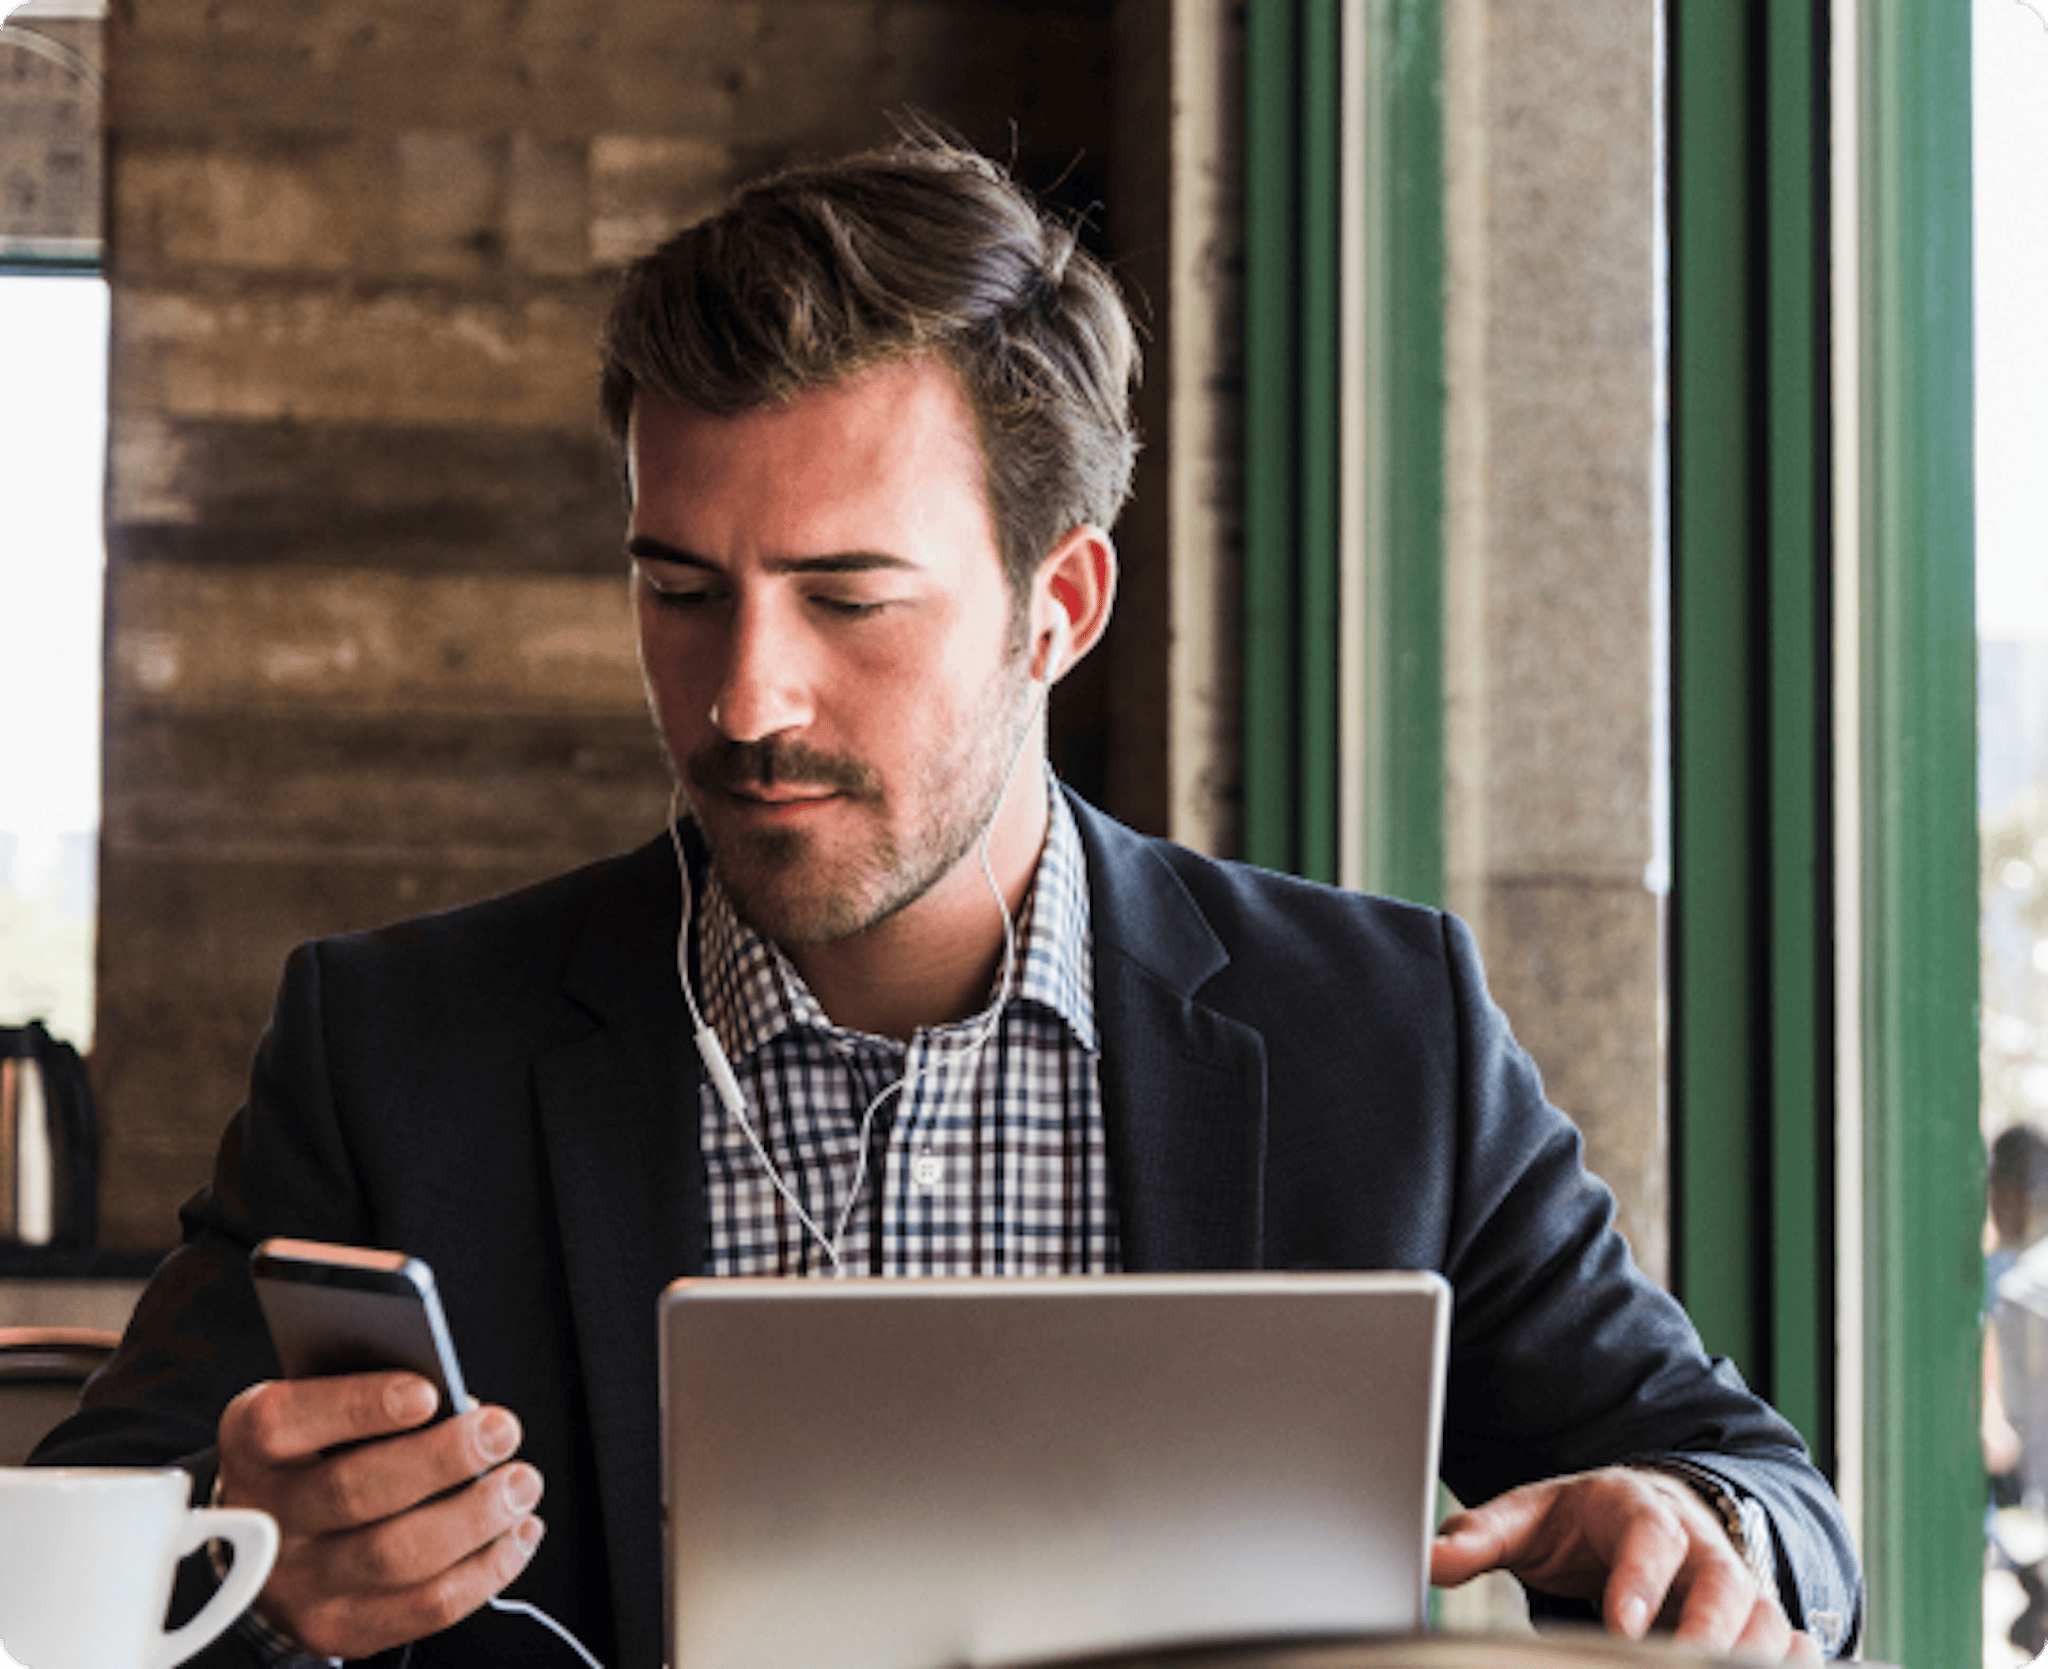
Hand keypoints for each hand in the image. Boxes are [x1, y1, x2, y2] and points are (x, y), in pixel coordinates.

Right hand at [218, 1372, 544, 1660]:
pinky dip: (485, 1570)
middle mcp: (264, 1518)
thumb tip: (457, 1408)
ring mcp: (296, 1584)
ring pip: (394, 1557)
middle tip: (502, 1431)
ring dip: (475, 1517)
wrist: (270, 1540)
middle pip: (354, 1492)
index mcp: (253, 1445)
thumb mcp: (324, 1410)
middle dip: (443, 1459)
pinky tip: (517, 1533)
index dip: (360, 1405)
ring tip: (521, 1483)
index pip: (285, 1421)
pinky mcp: (336, 1628)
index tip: (429, 1392)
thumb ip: (373, 1398)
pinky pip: (422, 1608)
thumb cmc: (322, 1451)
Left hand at [1430, 1467, 1821, 1661]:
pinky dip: (1795, 1666)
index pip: (1648, 1536)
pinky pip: (1792, 1644)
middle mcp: (1698, 1543)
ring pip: (1767, 1618)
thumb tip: (1432, 1558)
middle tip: (1684, 1663)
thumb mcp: (1529, 1517)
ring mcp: (1736, 1582)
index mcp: (1638, 1508)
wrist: (1645, 1510)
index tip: (1623, 1624)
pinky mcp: (1758, 1620)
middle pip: (1725, 1580)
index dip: (1641, 1580)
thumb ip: (1481, 1535)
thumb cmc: (1582, 1520)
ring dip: (1756, 1655)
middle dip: (1714, 1629)